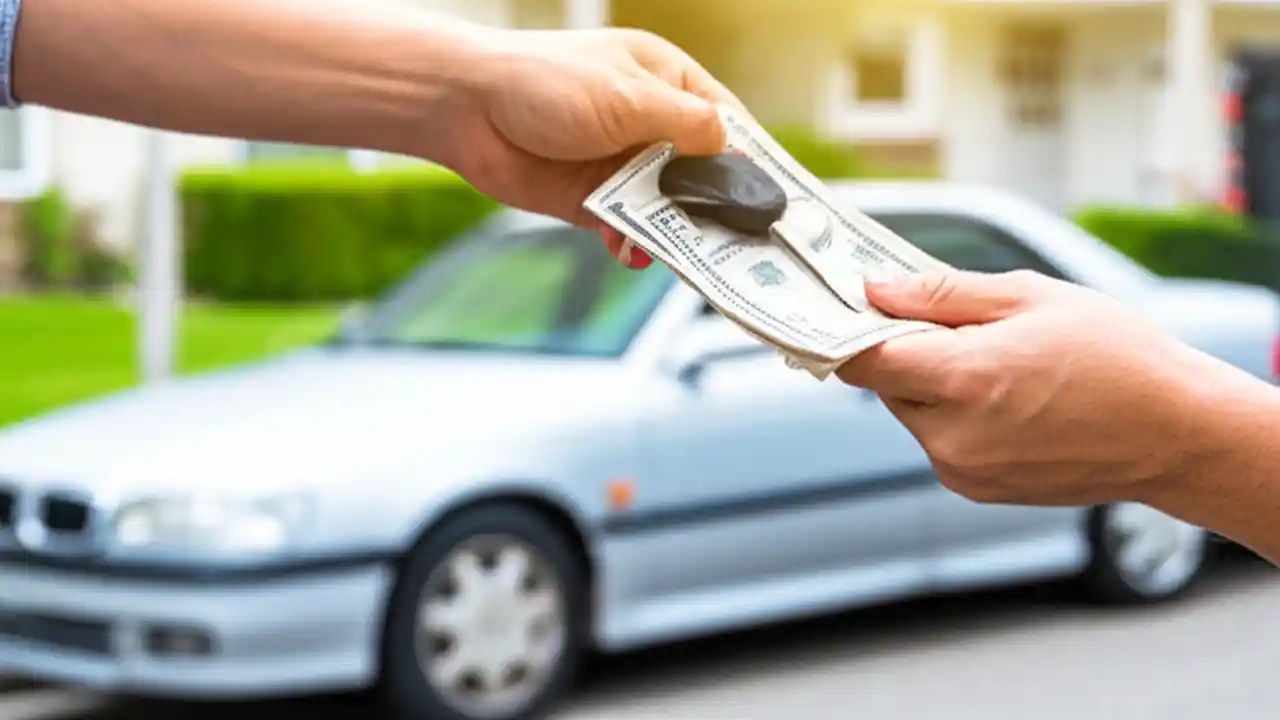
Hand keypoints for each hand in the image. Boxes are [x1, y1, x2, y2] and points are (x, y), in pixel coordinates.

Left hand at [439, 27, 743, 268]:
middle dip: (715, 208)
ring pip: (668, 209)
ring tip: (685, 254)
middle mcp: (650, 125)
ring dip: (675, 232)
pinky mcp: (592, 201)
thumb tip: (733, 152)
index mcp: (667, 83)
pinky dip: (633, 243)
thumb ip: (686, 127)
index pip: (728, 123)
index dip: (753, 161)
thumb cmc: (545, 81)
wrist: (466, 110)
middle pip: (703, 174)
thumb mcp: (629, 97)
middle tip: (739, 245)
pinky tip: (629, 251)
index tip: (776, 200)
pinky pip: (629, 229)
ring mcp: (621, 166)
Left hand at [836, 269, 1256, 507]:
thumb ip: (941, 295)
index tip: (851, 308)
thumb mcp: (1030, 298)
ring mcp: (963, 470)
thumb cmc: (1118, 358)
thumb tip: (875, 290)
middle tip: (961, 328)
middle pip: (887, 385)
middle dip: (910, 352)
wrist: (1178, 434)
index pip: (861, 359)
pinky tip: (1012, 400)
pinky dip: (957, 416)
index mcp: (961, 380)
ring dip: (936, 386)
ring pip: (913, 413)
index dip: (850, 329)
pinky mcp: (977, 489)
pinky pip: (941, 440)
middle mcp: (951, 435)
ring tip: (1002, 366)